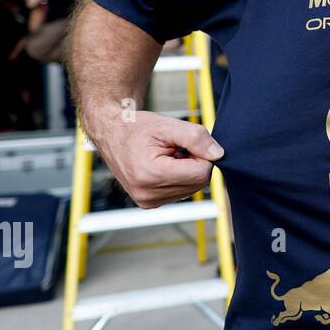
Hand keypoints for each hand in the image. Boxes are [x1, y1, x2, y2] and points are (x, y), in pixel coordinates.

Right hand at [90, 109, 224, 208]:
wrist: (111, 133)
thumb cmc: (136, 128)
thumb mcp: (168, 125)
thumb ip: (196, 138)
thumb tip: (218, 155)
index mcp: (150, 175)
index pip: (201, 173)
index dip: (203, 155)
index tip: (188, 144)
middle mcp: (147, 194)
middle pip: (198, 183)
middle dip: (195, 163)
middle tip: (177, 148)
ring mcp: (147, 202)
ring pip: (192, 189)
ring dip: (187, 171)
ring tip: (168, 156)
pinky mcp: (149, 203)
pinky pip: (180, 192)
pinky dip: (179, 178)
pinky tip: (165, 166)